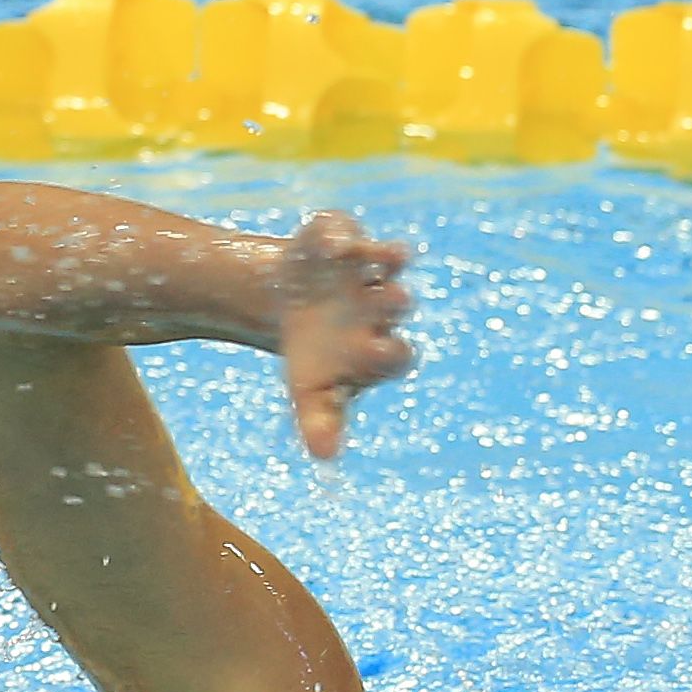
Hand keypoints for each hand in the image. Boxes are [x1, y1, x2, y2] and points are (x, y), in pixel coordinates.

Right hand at [277, 212, 414, 458]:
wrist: (292, 303)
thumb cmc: (312, 356)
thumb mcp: (310, 394)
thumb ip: (320, 424)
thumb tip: (324, 459)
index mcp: (380, 346)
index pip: (399, 355)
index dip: (393, 354)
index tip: (382, 352)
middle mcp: (382, 304)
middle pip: (397, 303)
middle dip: (393, 302)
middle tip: (395, 299)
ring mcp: (365, 268)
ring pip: (386, 262)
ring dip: (383, 260)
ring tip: (372, 257)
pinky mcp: (342, 237)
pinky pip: (344, 232)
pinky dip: (337, 235)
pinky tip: (330, 245)